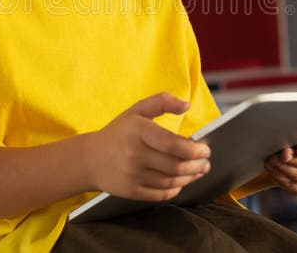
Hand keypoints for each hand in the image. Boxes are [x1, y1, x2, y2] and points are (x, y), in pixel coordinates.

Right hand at [85, 93, 210, 201]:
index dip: (194, 149)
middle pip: (175, 165)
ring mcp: (132, 175)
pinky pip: (161, 194)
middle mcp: (134, 154)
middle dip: (197, 166)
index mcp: (138, 131)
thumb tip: (185, 105)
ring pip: (171, 181)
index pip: (172, 144)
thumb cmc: (119, 132)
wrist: (90, 159)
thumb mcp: (137, 110)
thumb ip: (162, 102)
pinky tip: (181, 182)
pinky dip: (176, 189)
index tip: (205, 149)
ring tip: (199, 171)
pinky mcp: (131, 191)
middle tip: (206, 162)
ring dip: (190, 178)